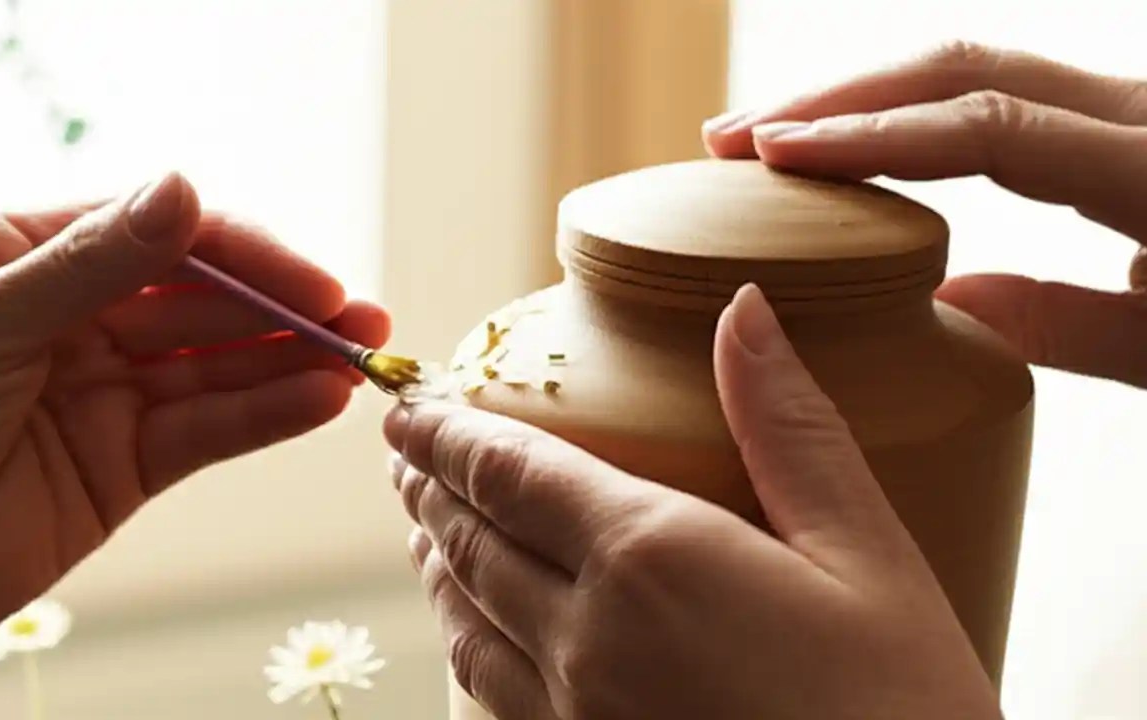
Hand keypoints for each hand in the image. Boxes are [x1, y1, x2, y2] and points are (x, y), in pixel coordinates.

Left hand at [0, 173, 387, 679]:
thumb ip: (86, 266)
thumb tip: (181, 190)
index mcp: (15, 256)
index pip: (152, 235)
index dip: (238, 252)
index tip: (306, 277)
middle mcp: (68, 318)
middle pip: (197, 300)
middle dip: (281, 308)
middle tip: (358, 319)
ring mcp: (100, 392)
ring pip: (213, 367)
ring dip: (289, 361)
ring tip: (361, 359)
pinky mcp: (122, 464)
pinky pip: (204, 431)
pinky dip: (263, 416)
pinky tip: (318, 400)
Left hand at [384, 286, 999, 719]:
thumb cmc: (905, 707)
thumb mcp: (866, 554)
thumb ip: (789, 427)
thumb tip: (743, 308)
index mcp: (648, 557)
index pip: (509, 473)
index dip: (447, 434)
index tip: (407, 406)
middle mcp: (588, 637)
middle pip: (472, 541)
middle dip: (430, 487)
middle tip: (406, 453)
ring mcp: (574, 715)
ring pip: (467, 620)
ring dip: (437, 561)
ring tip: (423, 526)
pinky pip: (489, 692)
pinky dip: (464, 638)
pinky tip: (473, 629)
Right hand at [703, 40, 1146, 387]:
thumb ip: (1069, 324)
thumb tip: (944, 304)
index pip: (987, 128)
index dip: (871, 135)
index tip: (772, 157)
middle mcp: (1132, 109)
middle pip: (956, 69)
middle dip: (833, 99)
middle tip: (731, 141)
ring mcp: (1116, 103)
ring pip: (965, 68)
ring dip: (856, 95)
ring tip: (761, 140)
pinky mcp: (1102, 114)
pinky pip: (987, 90)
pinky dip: (904, 110)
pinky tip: (848, 144)